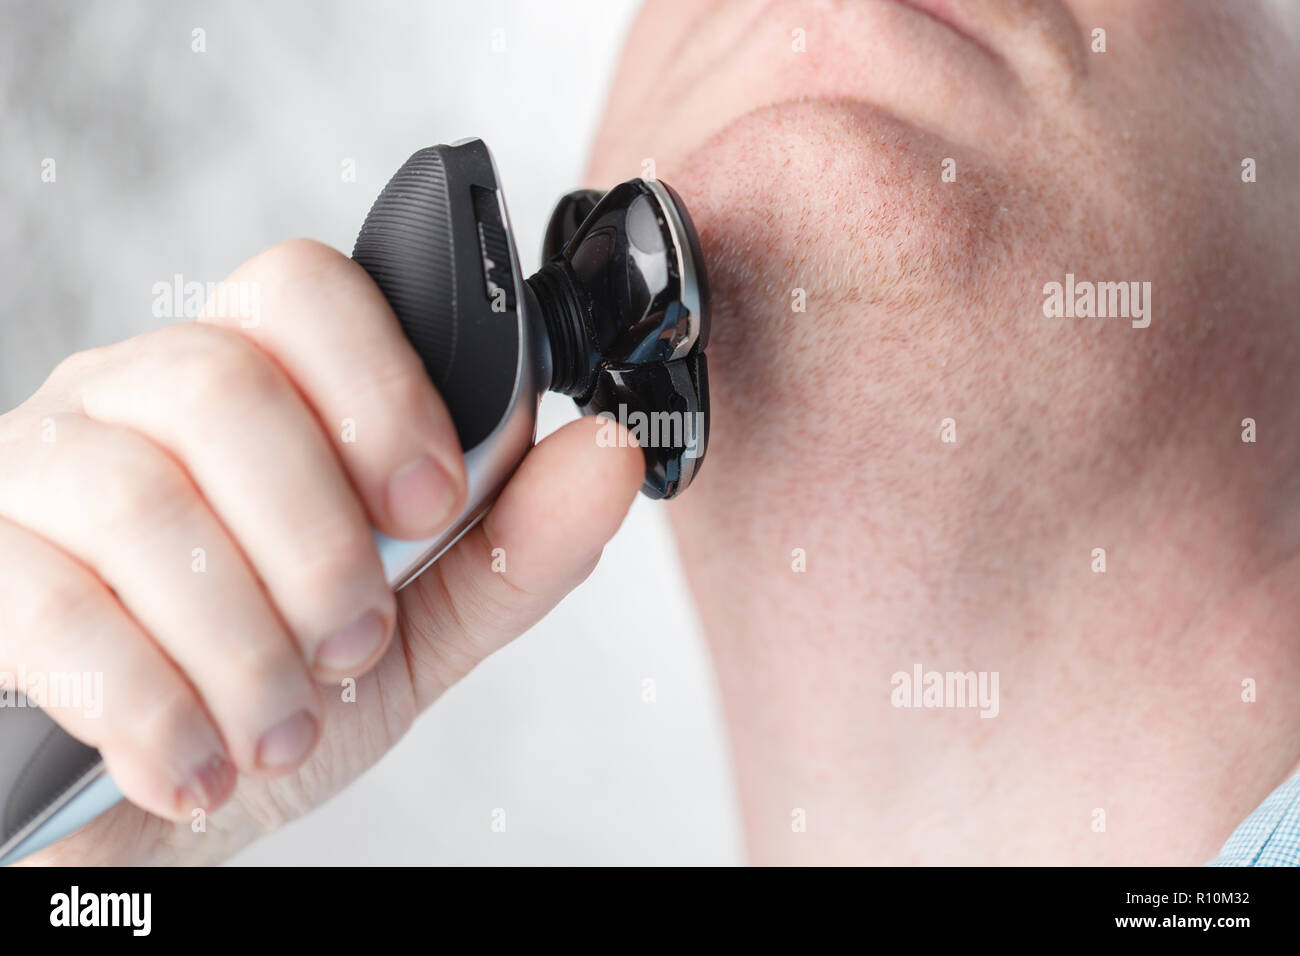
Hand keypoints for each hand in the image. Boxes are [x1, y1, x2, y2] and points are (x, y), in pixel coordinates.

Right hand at [0, 239, 642, 863]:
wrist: (155, 809)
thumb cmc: (280, 695)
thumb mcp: (416, 627)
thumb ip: (512, 545)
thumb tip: (608, 454)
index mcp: (246, 390)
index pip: (302, 289)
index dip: (380, 385)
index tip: (429, 503)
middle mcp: (128, 404)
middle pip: (220, 384)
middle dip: (317, 539)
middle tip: (355, 641)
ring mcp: (32, 477)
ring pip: (138, 496)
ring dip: (245, 638)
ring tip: (284, 722)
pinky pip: (51, 606)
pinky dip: (155, 706)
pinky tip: (199, 764)